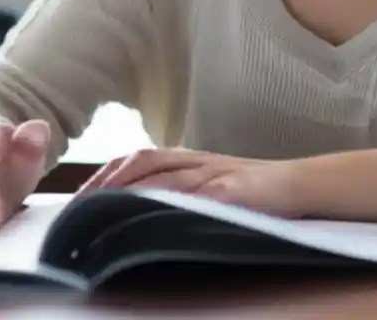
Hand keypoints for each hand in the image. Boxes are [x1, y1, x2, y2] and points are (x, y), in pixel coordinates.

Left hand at [76, 148, 306, 217]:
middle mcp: (196, 160)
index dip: (103, 175)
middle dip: (109, 182)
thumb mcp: (206, 187)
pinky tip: (162, 217)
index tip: (76, 201)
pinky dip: (182, 203)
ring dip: (135, 192)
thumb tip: (131, 215)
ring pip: (170, 175)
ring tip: (107, 211)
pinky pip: (207, 195)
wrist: (300, 183)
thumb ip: (174, 192)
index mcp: (185, 159)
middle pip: (144, 161)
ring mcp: (217, 172)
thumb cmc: (250, 191)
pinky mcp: (238, 188)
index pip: (135, 159)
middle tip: (82, 209)